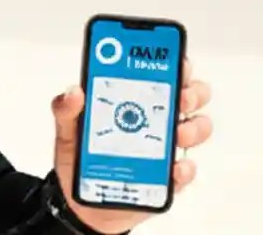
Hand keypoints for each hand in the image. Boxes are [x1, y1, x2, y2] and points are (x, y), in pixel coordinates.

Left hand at [50, 58, 213, 233]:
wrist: (80, 202)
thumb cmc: (78, 157)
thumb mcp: (67, 129)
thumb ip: (66, 108)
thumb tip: (74, 91)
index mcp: (133, 100)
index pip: (161, 74)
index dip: (175, 63)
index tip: (177, 60)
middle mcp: (155, 120)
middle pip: (189, 97)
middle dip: (192, 92)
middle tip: (181, 97)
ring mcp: (165, 149)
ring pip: (196, 130)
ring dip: (193, 128)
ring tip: (177, 133)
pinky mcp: (168, 179)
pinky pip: (186, 171)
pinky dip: (185, 169)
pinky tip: (174, 168)